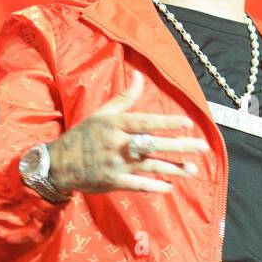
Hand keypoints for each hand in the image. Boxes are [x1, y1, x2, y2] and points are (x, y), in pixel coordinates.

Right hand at [47, 69, 210, 193]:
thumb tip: (139, 74)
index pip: (145, 122)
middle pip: (153, 144)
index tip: (187, 123)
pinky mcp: (113, 181)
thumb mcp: (101, 113)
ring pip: (150, 166)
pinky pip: (138, 185)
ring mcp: (115, 164)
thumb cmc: (83, 135)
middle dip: (180, 146)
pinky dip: (155, 186)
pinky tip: (170, 187)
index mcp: (114, 124)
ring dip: (174, 168)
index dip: (167, 123)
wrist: (59, 164)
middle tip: (203, 148)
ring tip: (193, 169)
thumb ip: (125, 97)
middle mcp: (117, 143)